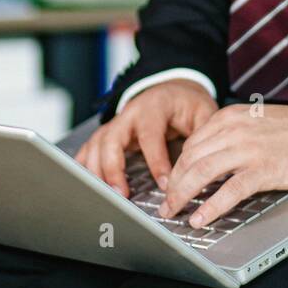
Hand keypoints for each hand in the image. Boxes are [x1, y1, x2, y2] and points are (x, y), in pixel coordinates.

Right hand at [74, 79, 215, 195]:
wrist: (173, 90)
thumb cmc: (187, 104)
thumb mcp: (204, 112)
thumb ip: (202, 135)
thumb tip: (200, 162)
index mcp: (154, 107)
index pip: (150, 135)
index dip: (156, 161)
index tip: (164, 184)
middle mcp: (129, 114)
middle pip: (112, 139)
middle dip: (114, 168)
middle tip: (122, 194)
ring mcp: (116, 124)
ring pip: (96, 145)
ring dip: (97, 172)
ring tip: (107, 197)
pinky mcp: (108, 134)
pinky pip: (89, 149)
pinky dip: (84, 167)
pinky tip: (85, 186)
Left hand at [159, 103, 287, 228]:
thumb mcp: (251, 122)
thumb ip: (227, 136)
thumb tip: (204, 160)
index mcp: (228, 117)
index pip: (190, 145)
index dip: (176, 169)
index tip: (171, 185)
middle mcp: (233, 131)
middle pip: (190, 159)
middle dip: (173, 185)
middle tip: (166, 204)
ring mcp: (247, 150)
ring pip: (201, 173)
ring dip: (183, 195)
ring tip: (174, 212)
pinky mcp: (263, 170)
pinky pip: (229, 191)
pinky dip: (211, 207)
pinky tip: (200, 218)